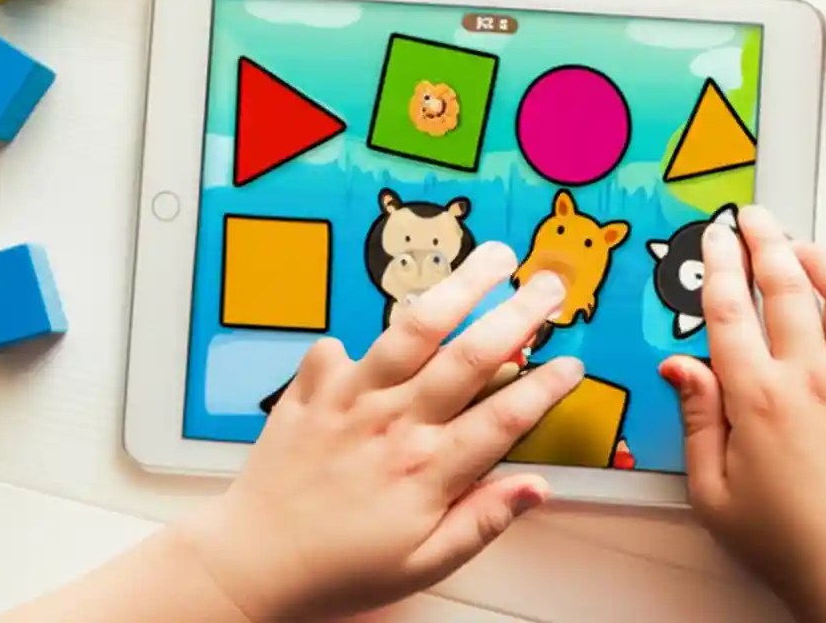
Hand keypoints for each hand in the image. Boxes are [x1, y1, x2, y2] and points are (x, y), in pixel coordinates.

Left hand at [176, 243, 581, 620]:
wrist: (252, 563)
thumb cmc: (342, 568)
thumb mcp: (424, 564)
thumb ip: (482, 521)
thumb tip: (538, 488)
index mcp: (427, 471)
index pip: (502, 419)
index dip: (543, 388)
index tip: (573, 363)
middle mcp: (393, 425)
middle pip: (468, 358)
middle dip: (516, 314)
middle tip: (550, 284)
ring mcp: (350, 401)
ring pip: (412, 333)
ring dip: (458, 290)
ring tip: (493, 257)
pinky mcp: (312, 390)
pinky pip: (337, 347)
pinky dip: (360, 332)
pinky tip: (385, 314)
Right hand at [660, 207, 825, 622]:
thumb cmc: (782, 538)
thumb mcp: (712, 491)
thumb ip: (697, 420)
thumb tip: (677, 364)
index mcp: (758, 400)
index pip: (732, 312)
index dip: (721, 264)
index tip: (715, 234)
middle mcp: (812, 379)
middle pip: (790, 288)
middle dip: (768, 241)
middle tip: (755, 216)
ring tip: (806, 245)